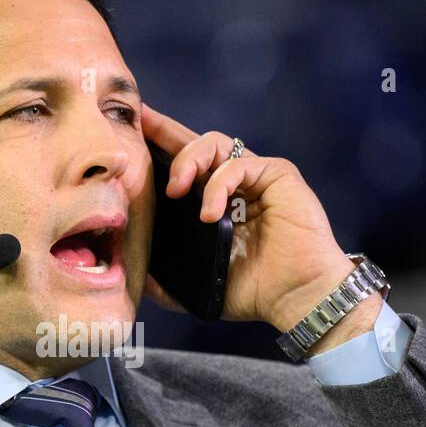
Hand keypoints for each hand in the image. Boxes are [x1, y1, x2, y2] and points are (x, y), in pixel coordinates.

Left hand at [140, 103, 380, 353]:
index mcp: (214, 203)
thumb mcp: (196, 287)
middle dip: (164, 131)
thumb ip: (165, 281)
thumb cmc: (254, 291)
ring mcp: (255, 177)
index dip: (157, 149)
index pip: (183, 167)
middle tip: (139, 128)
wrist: (295, 297)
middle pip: (194, 143)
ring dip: (188, 161)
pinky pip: (238, 165)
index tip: (130, 137)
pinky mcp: (276, 174)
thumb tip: (134, 274)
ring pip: (214, 144)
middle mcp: (233, 184)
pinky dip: (218, 185)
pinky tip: (210, 213)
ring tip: (175, 190)